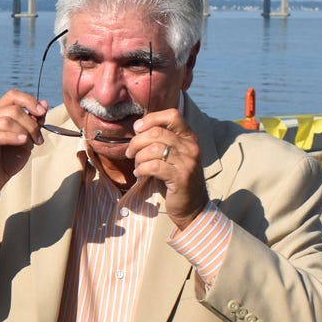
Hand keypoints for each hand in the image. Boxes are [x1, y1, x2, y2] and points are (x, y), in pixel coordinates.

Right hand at [0, 89, 48, 201]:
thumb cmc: (6, 160)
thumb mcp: (26, 139)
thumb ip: (34, 122)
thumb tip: (44, 103)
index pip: (12, 96)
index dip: (29, 101)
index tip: (42, 112)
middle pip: (13, 109)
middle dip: (31, 123)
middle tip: (38, 138)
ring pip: (6, 121)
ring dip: (24, 131)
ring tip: (31, 144)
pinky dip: (12, 137)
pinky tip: (22, 142)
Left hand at [129, 109, 205, 227]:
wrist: (192, 206)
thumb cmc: (175, 178)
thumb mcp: (171, 155)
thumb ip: (160, 140)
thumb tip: (137, 126)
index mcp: (189, 137)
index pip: (172, 115)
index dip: (151, 119)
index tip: (137, 129)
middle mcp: (191, 147)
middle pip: (157, 132)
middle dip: (137, 142)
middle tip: (130, 153)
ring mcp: (188, 162)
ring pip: (154, 149)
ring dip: (138, 158)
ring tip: (136, 166)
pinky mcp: (181, 177)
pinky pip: (154, 166)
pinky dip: (141, 169)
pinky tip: (139, 174)